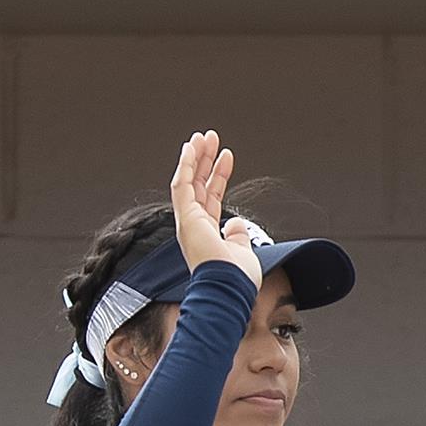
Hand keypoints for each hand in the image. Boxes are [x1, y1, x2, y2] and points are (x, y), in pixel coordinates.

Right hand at [170, 130, 258, 283]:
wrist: (228, 289)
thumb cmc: (237, 279)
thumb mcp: (243, 252)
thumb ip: (238, 235)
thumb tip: (236, 222)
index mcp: (206, 232)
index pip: (211, 196)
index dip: (219, 175)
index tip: (227, 157)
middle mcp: (194, 225)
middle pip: (198, 184)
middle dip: (205, 160)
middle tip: (210, 138)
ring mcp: (188, 221)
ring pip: (189, 180)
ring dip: (196, 156)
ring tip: (204, 136)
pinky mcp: (185, 217)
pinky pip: (182, 184)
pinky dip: (186, 164)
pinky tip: (192, 147)